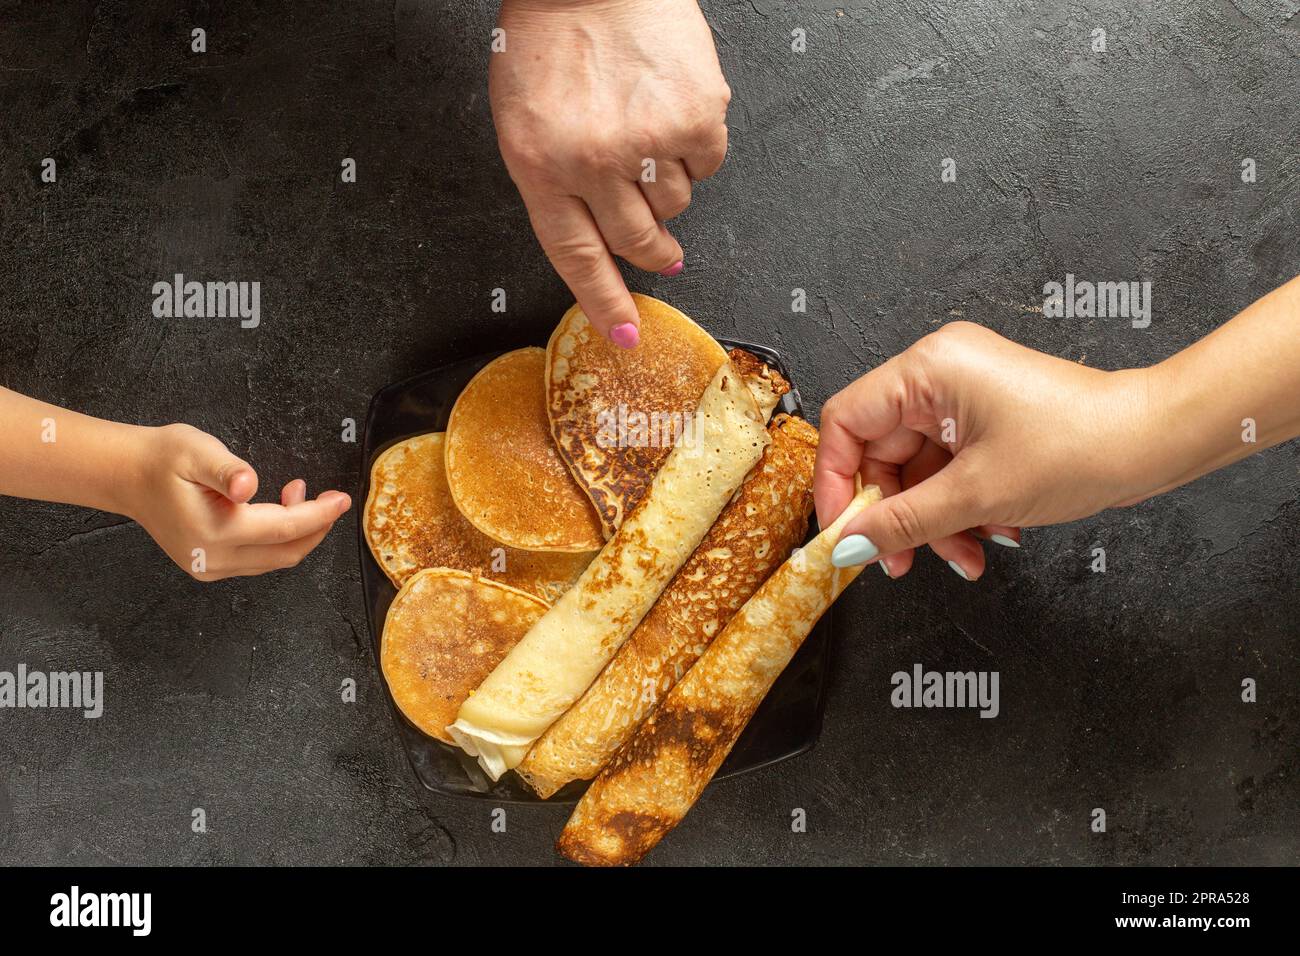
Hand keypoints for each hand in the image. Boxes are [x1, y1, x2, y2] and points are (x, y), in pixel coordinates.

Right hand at [124, 424, 351, 580]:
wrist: (126, 476)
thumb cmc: (161, 459)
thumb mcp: (196, 451)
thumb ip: (227, 469)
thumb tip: (248, 485)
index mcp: (215, 531)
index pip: (285, 529)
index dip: (319, 515)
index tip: (343, 500)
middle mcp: (214, 558)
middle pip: (286, 553)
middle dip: (316, 528)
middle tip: (328, 498)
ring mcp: (211, 567)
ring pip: (274, 560)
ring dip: (296, 533)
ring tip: (296, 493)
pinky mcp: (209, 566)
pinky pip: (258, 560)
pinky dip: (277, 540)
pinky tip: (276, 510)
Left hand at [490, 0, 730, 345]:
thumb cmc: (552, 39)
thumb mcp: (526, 122)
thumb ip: (557, 184)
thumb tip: (607, 245)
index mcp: (541, 165)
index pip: (576, 257)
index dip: (605, 303)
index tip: (628, 337)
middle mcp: (593, 161)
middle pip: (636, 240)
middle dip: (654, 250)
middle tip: (663, 250)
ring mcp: (647, 140)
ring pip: (676, 203)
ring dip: (666, 181)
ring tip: (647, 132)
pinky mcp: (694, 114)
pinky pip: (708, 163)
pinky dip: (695, 145)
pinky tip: (671, 110)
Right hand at [814, 322, 1158, 580]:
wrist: (1154, 442)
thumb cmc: (1081, 444)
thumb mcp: (976, 495)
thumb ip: (902, 522)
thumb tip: (851, 544)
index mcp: (928, 368)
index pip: (846, 421)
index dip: (835, 480)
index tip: (842, 531)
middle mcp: (940, 374)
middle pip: (880, 452)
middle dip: (894, 513)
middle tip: (897, 560)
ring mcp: (963, 397)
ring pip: (916, 470)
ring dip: (931, 521)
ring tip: (961, 557)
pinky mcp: (985, 420)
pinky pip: (947, 470)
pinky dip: (957, 510)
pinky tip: (981, 540)